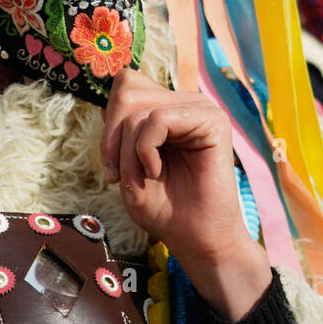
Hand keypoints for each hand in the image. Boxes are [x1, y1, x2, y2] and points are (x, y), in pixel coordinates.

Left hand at [100, 68, 270, 320]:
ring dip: (128, 149)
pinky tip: (156, 171)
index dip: (109, 122)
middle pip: (127, 89)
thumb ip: (119, 130)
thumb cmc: (165, 208)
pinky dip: (145, 150)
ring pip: (138, 107)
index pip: (126, 85)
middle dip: (112, 137)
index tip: (111, 168)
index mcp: (168, 110)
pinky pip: (157, 119)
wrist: (197, 238)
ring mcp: (201, 109)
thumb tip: (113, 95)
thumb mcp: (126, 166)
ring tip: (144, 177)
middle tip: (120, 175)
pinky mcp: (213, 121)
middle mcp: (185, 103)